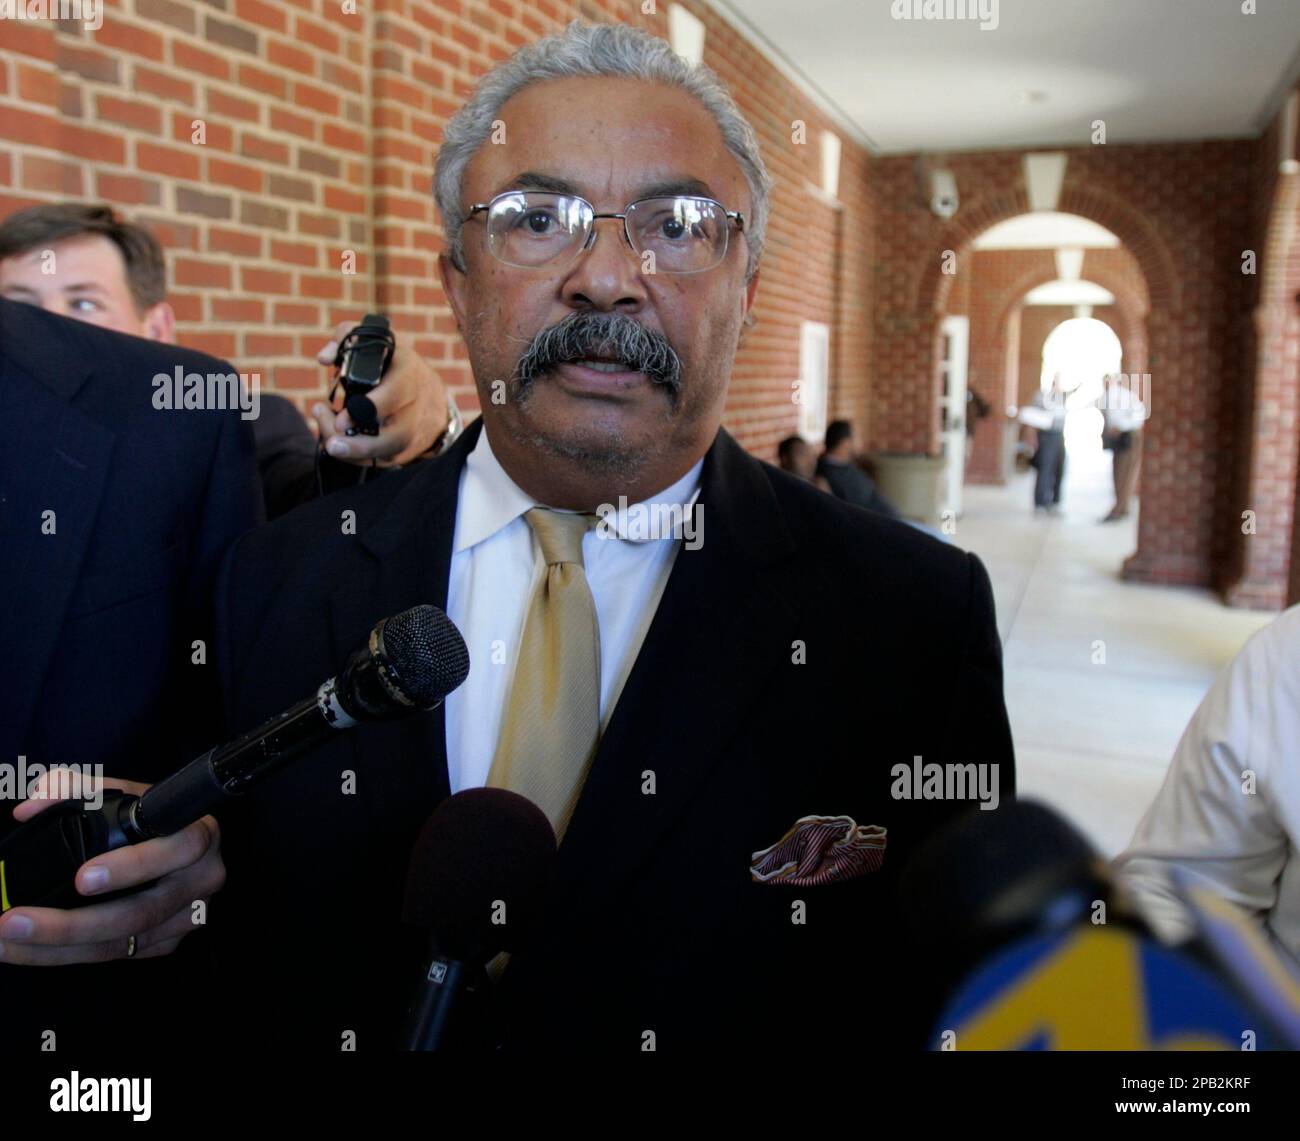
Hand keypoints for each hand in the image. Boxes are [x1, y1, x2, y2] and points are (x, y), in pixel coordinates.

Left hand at [0, 772, 223, 964]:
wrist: (187, 849)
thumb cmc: (154, 819)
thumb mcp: (126, 794)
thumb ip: (78, 790)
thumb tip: (31, 806)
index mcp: (201, 835)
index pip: (178, 849)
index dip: (132, 866)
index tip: (82, 877)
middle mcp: (203, 880)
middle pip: (141, 912)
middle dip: (72, 923)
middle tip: (15, 920)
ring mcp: (187, 916)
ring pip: (122, 941)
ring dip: (56, 945)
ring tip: (6, 938)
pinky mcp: (167, 942)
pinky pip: (115, 955)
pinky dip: (65, 955)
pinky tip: (28, 949)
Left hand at [313, 320, 448, 466]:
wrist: (431, 396)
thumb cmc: (395, 367)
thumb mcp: (378, 344)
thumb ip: (346, 339)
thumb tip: (324, 358)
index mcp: (408, 375)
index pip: (393, 395)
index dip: (368, 409)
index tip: (341, 418)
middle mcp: (415, 408)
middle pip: (392, 437)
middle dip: (359, 446)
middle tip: (332, 443)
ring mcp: (413, 434)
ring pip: (385, 455)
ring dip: (352, 454)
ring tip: (329, 442)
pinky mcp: (405, 452)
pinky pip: (378, 462)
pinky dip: (355, 456)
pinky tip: (339, 441)